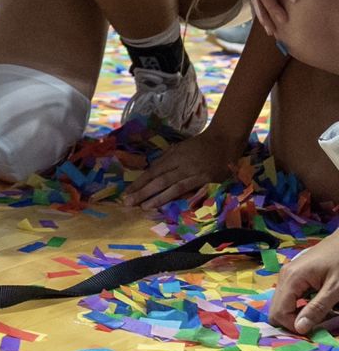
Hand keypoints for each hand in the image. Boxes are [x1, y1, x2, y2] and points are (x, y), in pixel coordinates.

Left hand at [122, 128, 241, 210]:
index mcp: (174, 156)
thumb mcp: (180, 148)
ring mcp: (195, 175)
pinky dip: (180, 200)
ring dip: (158, 199)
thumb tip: (149, 173)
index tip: (126, 192)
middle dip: (143, 192)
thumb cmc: (199, 145)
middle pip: (160, 180)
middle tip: (128, 202)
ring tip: (144, 207)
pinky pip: (191, 192)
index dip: (140, 182)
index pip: (153, 171)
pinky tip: (170, 208)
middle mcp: (183, 165)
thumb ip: (166, 160)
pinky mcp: (207, 183)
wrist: (224, 141)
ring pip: (174, 188)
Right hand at [269, 232, 338, 333]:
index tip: (312, 330)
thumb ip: (316, 309)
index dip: (293, 326)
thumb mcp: (334, 289)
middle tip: (313, 324)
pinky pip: (288, 296)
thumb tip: (298, 328)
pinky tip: (313, 304)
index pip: (278, 312)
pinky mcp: (293, 274)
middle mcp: (284, 275)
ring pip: (281, 303)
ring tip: (316, 315)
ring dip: (295, 314)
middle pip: (275, 309)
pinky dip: (297, 305)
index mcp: (291, 278)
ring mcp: (287, 273)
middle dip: (292, 321)